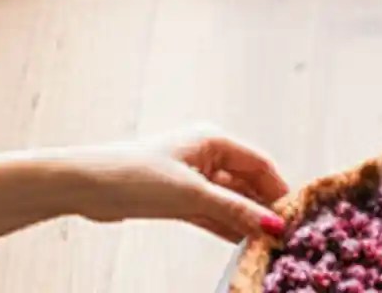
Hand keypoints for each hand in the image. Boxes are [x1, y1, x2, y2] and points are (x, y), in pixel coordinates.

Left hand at [66, 125, 290, 241]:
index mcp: (212, 140)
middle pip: (246, 181)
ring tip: (266, 242)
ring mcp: (190, 176)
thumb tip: (272, 225)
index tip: (296, 214)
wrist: (84, 185)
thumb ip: (234, 210)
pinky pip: (211, 211)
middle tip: (284, 233)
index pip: (259, 163)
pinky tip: (240, 241)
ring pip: (229, 198)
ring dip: (245, 218)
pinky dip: (224, 224)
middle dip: (264, 206)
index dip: (279, 188)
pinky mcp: (176, 196)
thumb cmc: (134, 177)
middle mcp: (205, 154)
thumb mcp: (191, 195)